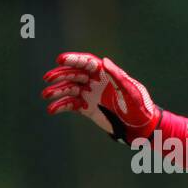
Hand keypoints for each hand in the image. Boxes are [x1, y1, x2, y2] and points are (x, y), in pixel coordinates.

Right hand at [41, 52, 160, 142]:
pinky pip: (70, 105)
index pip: (86, 63)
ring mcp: (89, 94)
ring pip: (69, 89)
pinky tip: (52, 109)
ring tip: (46, 95)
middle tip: (48, 79)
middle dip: (60, 75)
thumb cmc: (140, 107)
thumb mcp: (131, 91)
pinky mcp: (86, 108)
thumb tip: (105, 61)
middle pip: (74, 74)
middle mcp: (95, 82)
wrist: (140, 128)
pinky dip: (60, 106)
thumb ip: (118, 77)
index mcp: (106, 74)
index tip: (60, 60)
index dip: (73, 59)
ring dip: (57, 91)